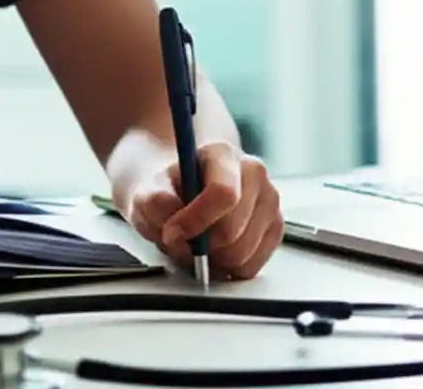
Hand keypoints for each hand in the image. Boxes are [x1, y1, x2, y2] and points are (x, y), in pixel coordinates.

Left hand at [114, 140, 282, 279]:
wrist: (184, 190)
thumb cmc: (168, 190)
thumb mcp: (147, 191)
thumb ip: (154, 202)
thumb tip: (173, 223)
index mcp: (222, 154)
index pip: (223, 193)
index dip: (196, 221)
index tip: (172, 233)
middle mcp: (254, 173)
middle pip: (232, 230)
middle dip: (201, 245)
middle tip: (183, 240)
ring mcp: (269, 200)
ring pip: (243, 252)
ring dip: (214, 258)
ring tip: (199, 243)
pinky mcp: (275, 226)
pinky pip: (252, 265)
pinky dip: (228, 267)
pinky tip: (216, 250)